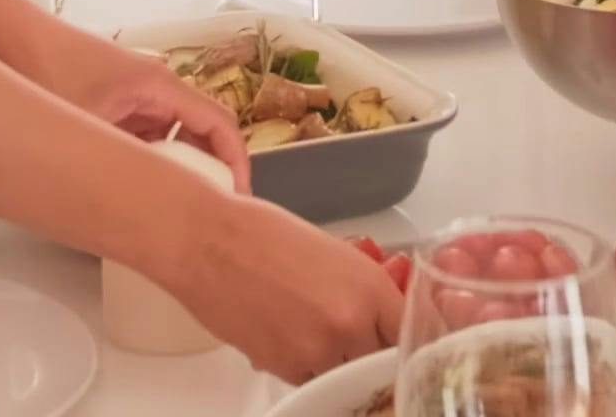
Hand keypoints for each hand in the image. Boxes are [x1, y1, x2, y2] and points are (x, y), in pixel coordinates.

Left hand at [17, 15, 252, 186]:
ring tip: (168, 204)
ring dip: (174, 165)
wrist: (4, 36)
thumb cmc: (41, 67)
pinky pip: (144, 134)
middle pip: (200, 132)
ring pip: (171, 136)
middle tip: (201, 211)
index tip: (236, 199)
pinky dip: (147, 158)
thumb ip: (124, 164)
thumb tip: (151, 205)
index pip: (220, 124)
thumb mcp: (87, 128)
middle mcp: (154, 85)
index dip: (235, 165)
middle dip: (206, 171)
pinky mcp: (113, 102)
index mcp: (159, 84)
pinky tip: (131, 182)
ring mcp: (133, 93)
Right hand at [159, 190, 408, 380]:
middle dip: (365, 354)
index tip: (392, 342)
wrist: (207, 242)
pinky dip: (303, 367)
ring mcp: (318, 351)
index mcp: (370, 287)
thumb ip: (361, 289)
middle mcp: (352, 324)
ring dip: (332, 363)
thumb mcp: (332, 253)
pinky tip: (285, 337)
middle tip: (349, 341)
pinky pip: (309, 379)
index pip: (408, 334)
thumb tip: (377, 318)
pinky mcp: (285, 368)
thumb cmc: (262, 235)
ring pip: (342, 376)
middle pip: (379, 362)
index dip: (399, 340)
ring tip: (308, 333)